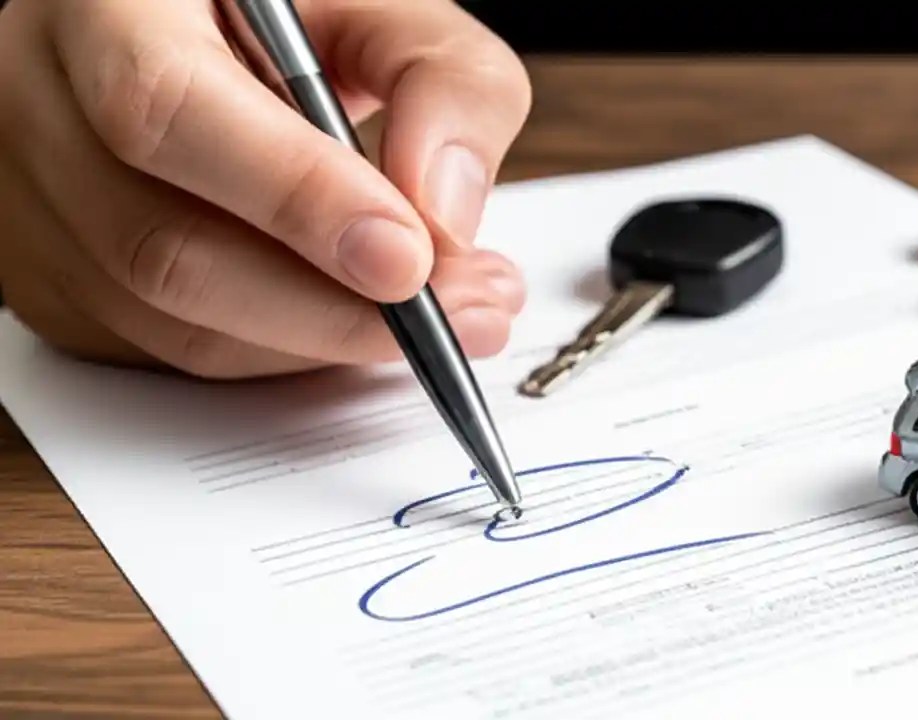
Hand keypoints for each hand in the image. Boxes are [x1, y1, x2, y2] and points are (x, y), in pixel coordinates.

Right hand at [0, 0, 529, 377]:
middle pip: (162, 249)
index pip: (166, 109)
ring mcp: (37, 209)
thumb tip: (443, 215)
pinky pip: (174, 353)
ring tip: (446, 314)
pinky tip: (358, 317)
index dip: (292, 197)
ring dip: (326, 342)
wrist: (211, 37)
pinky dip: (286, 352)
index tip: (409, 258)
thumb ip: (443, 83)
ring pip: (173, 322)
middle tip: (468, 311)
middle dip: (335, 308)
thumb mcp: (385, 8)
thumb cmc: (291, 17)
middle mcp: (43, 106)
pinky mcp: (62, 283)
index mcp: (108, 5)